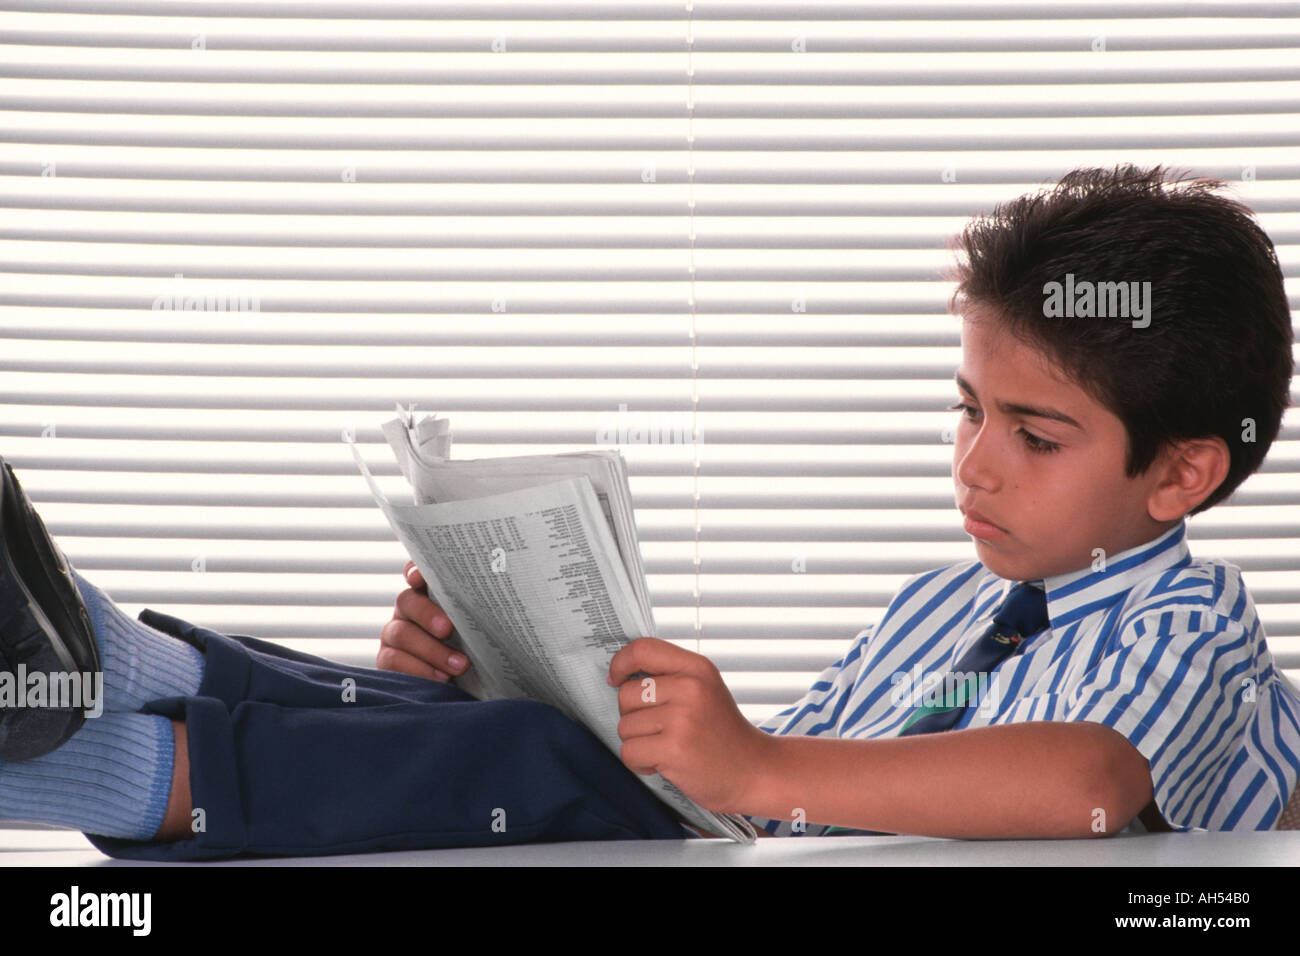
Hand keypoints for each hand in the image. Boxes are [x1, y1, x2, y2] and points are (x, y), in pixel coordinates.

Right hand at [376, 561, 470, 681]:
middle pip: (406, 601)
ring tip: (459, 665)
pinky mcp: (388, 660)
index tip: (419, 578)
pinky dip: (419, 670)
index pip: (416, 572)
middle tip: (448, 629)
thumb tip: (501, 596)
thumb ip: (478, 611)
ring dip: (431, 650)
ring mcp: (394, 634)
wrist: (468, 683)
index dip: (415, 570)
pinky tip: (441, 678)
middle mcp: (408, 609)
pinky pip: (394, 661)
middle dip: (427, 614)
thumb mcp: (479, 627)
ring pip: (401, 634)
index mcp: (429, 593)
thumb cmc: (477, 647)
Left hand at [607, 637, 772, 813]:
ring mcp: (682, 719)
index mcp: (697, 668)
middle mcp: (690, 688)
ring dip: (639, 742)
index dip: (621, 663)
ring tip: (667, 747)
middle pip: (626, 694)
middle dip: (633, 716)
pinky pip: (630, 752)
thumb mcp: (705, 689)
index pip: (642, 649)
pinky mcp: (674, 750)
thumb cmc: (721, 732)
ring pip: (625, 726)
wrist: (754, 771)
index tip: (616, 679)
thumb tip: (620, 674)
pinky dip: (640, 763)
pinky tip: (663, 764)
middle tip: (660, 729)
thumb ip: (670, 676)